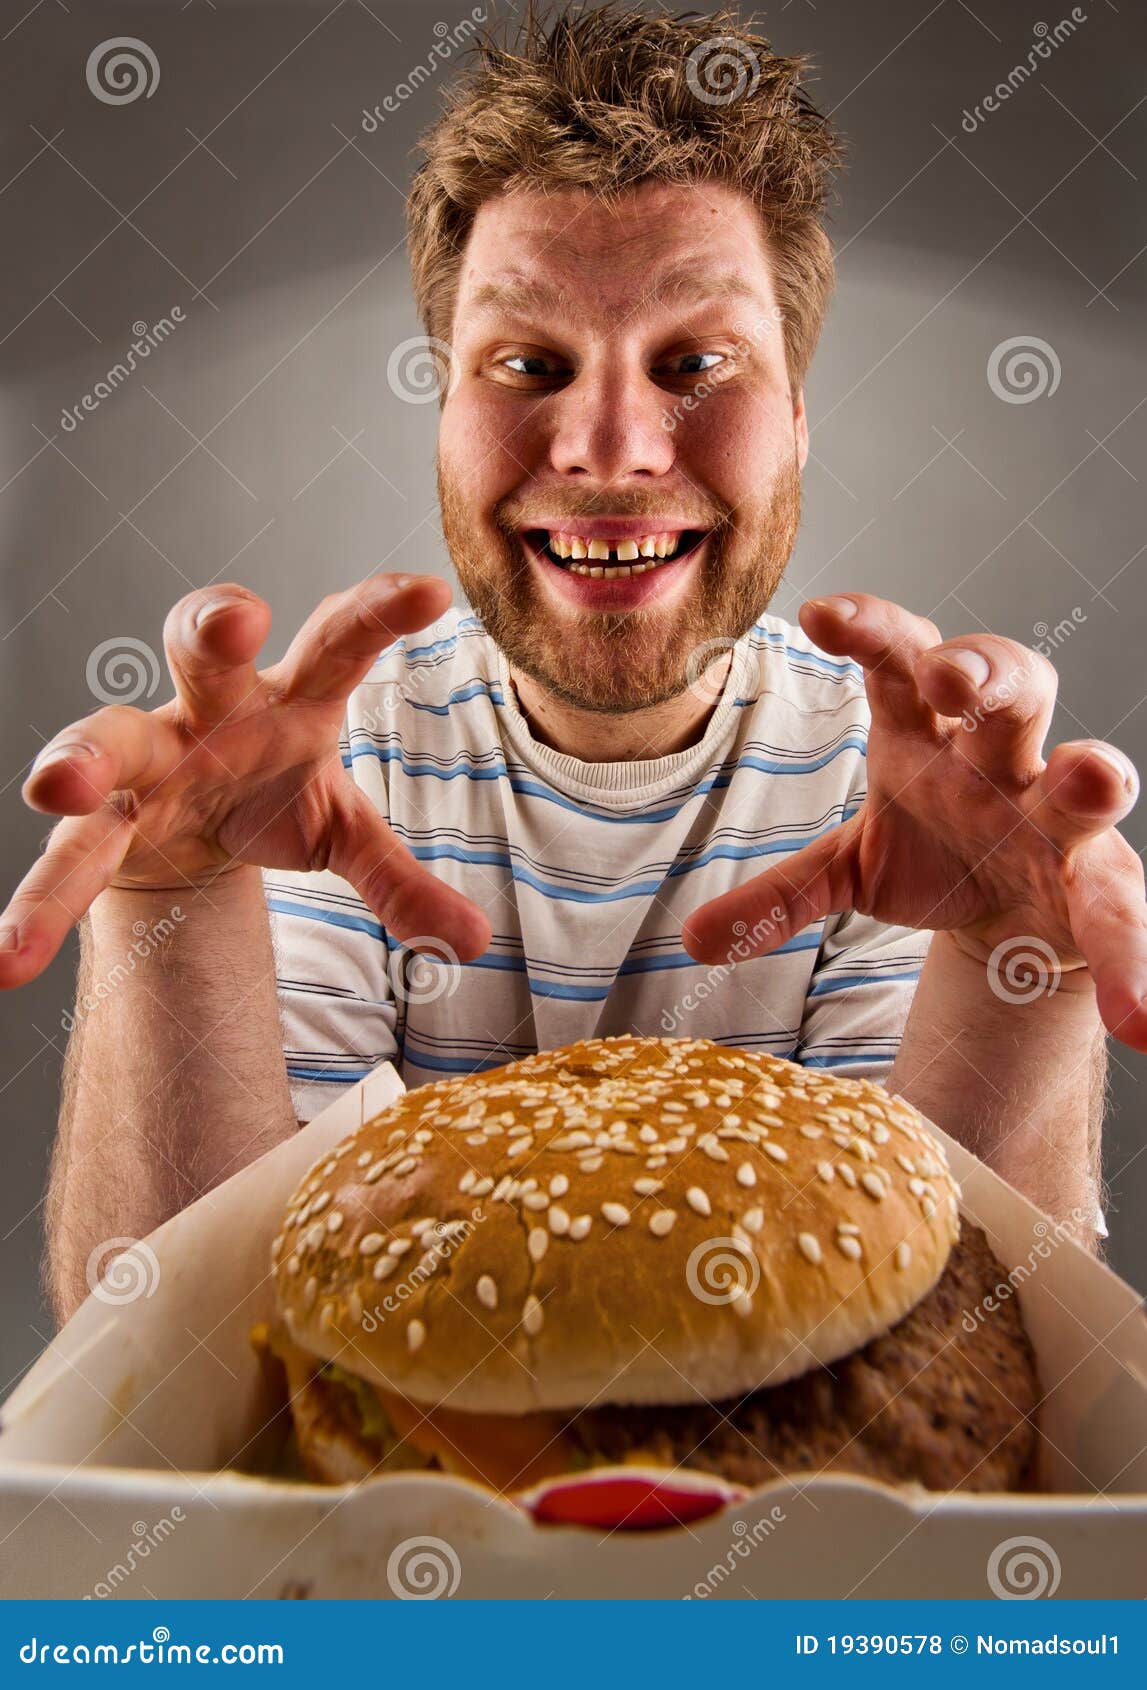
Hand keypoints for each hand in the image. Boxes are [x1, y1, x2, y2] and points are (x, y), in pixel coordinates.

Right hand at [0, 573, 491, 986]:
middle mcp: (213, 709)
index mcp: (289, 696)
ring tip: (58, 787)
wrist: (193, 827)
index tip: (430, 592)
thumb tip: (473, 940)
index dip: (378, 611)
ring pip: (110, 736)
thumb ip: (398, 878)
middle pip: (202, 647)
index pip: (337, 640)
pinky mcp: (107, 816)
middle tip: (233, 614)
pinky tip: (9, 954)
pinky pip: (72, 853)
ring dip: (85, 754)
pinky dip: (41, 902)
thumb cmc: (273, 796)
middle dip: (211, 624)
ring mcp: (150, 756)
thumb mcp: (341, 830)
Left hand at [681, 593, 1146, 1050]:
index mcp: (926, 738)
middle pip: (1010, 684)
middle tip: (951, 680)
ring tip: (1093, 779)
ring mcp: (1055, 819)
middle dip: (985, 671)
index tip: (819, 614)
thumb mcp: (850, 868)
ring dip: (1090, 774)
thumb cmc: (931, 857)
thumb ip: (780, 894)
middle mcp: (998, 761)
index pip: (899, 662)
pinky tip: (1136, 1019)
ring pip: (1082, 777)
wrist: (1010, 914)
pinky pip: (1120, 915)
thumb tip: (692, 941)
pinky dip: (1133, 962)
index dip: (870, 629)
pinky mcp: (1097, 884)